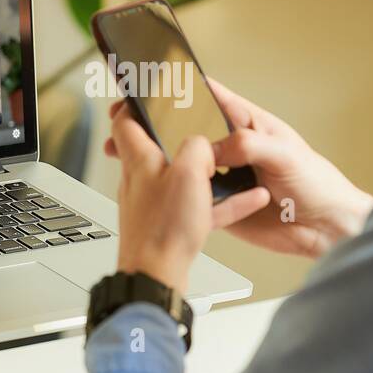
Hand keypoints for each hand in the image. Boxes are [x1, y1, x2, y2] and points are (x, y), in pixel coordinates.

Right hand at [103, 78, 372, 258]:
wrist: (326, 229)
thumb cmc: (318, 184)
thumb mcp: (286, 156)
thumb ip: (250, 146)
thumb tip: (216, 148)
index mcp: (247, 124)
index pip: (209, 96)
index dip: (181, 86)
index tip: (152, 80)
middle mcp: (232, 147)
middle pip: (187, 129)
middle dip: (158, 123)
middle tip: (127, 120)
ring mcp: (224, 175)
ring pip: (184, 162)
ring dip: (160, 158)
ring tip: (130, 153)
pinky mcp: (220, 204)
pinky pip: (192, 196)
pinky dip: (173, 192)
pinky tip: (155, 189)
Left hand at [110, 103, 216, 294]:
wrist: (156, 278)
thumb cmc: (164, 229)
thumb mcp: (188, 173)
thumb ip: (198, 147)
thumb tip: (202, 144)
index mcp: (139, 160)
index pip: (124, 122)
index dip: (132, 104)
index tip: (143, 94)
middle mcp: (140, 181)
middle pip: (153, 148)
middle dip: (176, 136)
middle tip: (194, 128)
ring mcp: (152, 205)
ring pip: (180, 178)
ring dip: (206, 171)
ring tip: (231, 167)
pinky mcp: (166, 227)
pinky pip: (197, 206)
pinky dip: (221, 201)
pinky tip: (247, 200)